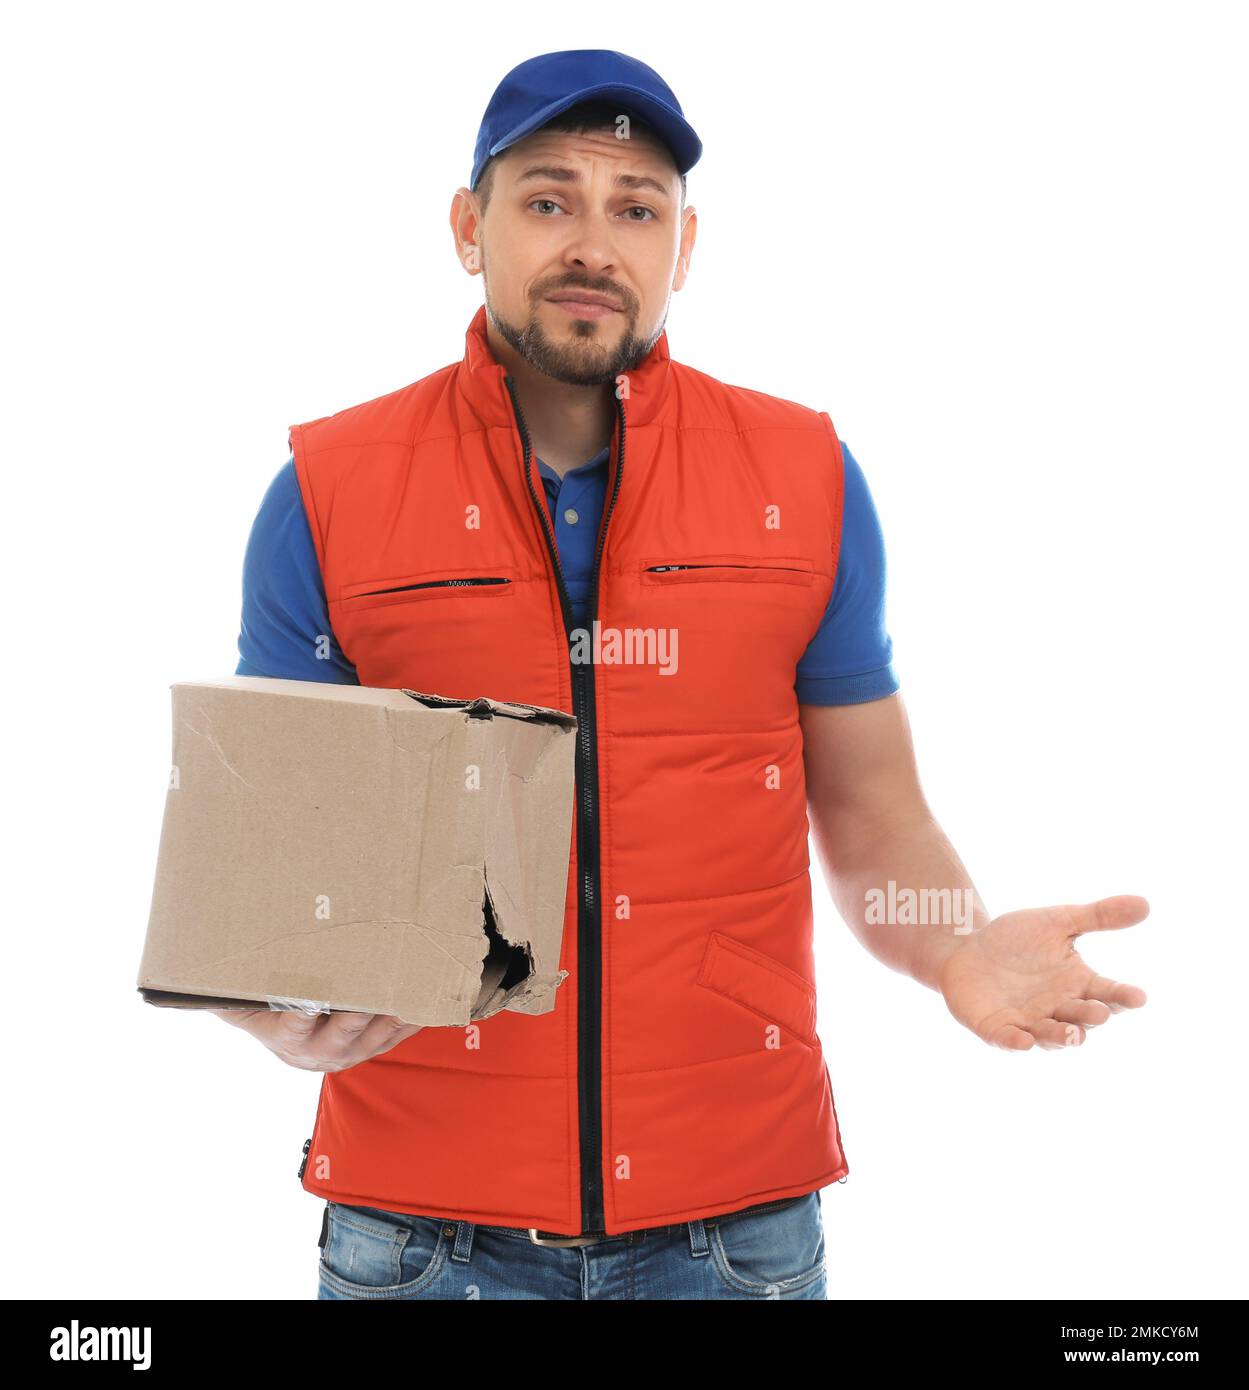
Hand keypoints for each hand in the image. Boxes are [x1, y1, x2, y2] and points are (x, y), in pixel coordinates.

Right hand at [209, 1006, 423, 1070]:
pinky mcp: (374, 1048)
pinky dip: (412, 1021)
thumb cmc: (265, 1014)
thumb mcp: (243, 1007)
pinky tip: (428, 1003)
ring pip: (375, 1039)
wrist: (290, 1045)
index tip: (314, 999)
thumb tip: (186, 974)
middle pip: (341, 1035)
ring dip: (393, 1020)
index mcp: (288, 1038)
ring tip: (409, 996)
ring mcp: (350, 1053)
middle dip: (359, 1015)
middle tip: (374, 994)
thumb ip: (227, 994)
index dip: (305, 1014)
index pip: (295, 1026)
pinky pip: (397, 1037)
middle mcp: (319, 1052)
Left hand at [937, 895, 1148, 1049]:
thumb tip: (1145, 904)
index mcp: (1078, 985)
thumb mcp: (1058, 922)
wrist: (967, 946)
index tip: (1138, 997)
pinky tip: (1024, 1041)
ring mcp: (1028, 1021)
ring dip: (1061, 1037)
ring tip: (1073, 1035)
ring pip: (1050, 1036)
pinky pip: (1008, 1039)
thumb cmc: (1018, 939)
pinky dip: (1016, 1042)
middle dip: (1090, 1017)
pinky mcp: (996, 1028)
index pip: (1108, 995)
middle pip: (1081, 1019)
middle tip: (1098, 1012)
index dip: (1123, 997)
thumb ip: (1098, 916)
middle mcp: (1058, 1009)